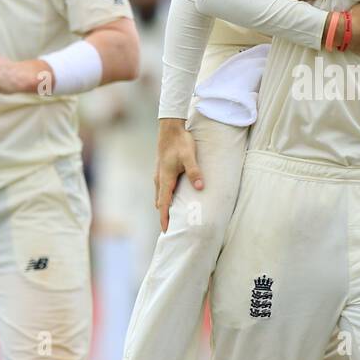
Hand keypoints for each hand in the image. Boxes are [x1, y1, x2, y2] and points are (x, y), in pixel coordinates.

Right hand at [155, 117, 202, 231]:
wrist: (170, 129)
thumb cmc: (180, 142)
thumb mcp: (190, 156)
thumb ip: (194, 172)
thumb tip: (200, 187)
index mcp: (165, 178)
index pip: (164, 204)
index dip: (164, 218)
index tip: (166, 231)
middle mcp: (160, 179)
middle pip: (160, 203)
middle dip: (164, 216)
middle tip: (171, 229)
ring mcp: (159, 175)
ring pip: (160, 196)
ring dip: (164, 207)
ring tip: (172, 217)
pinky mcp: (161, 171)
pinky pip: (162, 189)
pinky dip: (165, 198)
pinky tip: (173, 199)